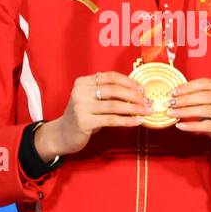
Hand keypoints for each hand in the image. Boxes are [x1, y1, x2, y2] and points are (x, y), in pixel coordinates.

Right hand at [35, 71, 152, 159]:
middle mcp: (80, 92)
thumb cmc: (82, 116)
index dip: (129, 82)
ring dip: (134, 108)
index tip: (142, 89)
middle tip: (148, 101)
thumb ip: (108, 94)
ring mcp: (81, 107)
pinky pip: (111, 120)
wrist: (62, 134)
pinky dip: (127, 121)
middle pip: (114, 90)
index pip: (110, 77)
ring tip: (147, 111)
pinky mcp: (84, 122)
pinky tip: (137, 122)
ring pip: (115, 105)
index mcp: (83, 82)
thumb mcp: (91, 100)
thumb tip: (136, 92)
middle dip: (134, 95)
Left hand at [165, 77, 210, 157]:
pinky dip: (193, 125)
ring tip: (172, 113)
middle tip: (169, 103)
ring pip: (207, 110)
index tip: (172, 92)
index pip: (206, 83)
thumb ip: (200, 99)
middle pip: (206, 96)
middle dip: (185, 99)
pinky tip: (181, 126)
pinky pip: (209, 125)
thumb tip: (175, 95)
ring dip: (186, 111)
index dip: (188, 87)